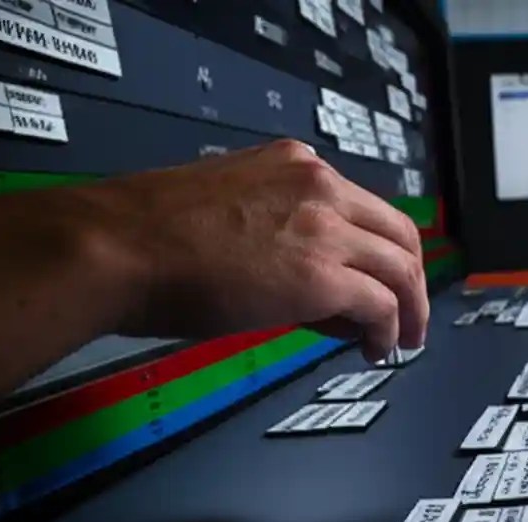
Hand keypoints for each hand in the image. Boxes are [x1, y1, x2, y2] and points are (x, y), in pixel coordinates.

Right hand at [82, 140, 427, 360]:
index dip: (380, 251)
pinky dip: (389, 330)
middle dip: (412, 279)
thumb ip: (278, 239)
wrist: (115, 248)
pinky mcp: (321, 274)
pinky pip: (381, 304)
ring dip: (410, 309)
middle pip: (399, 232)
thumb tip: (312, 290)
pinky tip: (376, 348)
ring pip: (401, 267)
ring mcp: (323, 227)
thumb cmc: (146, 240)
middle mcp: (318, 186)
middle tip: (411, 315)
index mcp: (294, 166)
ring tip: (403, 340)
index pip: (363, 208)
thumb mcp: (227, 218)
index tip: (381, 282)